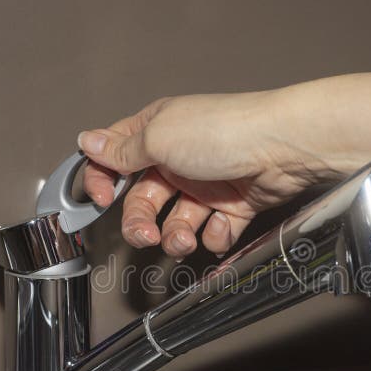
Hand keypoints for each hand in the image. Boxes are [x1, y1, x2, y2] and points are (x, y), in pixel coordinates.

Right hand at [78, 91, 345, 258]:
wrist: (283, 148)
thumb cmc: (224, 131)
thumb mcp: (160, 137)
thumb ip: (122, 150)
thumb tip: (88, 142)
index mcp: (155, 133)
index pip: (114, 158)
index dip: (102, 180)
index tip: (103, 199)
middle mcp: (178, 158)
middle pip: (144, 201)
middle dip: (141, 223)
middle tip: (145, 235)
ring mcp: (206, 184)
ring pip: (176, 222)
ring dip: (176, 236)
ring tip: (185, 239)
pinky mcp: (233, 205)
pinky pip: (212, 231)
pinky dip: (214, 236)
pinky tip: (221, 226)